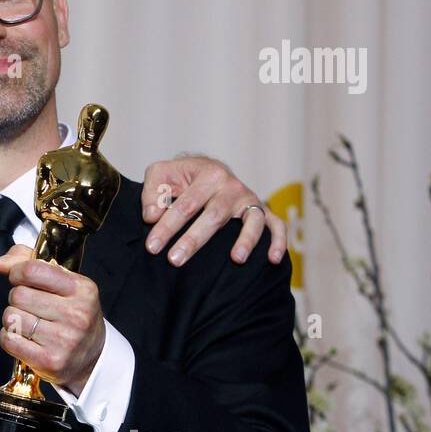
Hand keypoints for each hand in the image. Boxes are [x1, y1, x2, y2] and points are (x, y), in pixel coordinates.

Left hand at [0, 245, 104, 393]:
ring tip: (31, 324)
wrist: (89, 359)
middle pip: (18, 295)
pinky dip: (10, 338)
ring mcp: (64, 340)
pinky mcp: (49, 361)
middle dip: (17, 299)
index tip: (20, 278)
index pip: (32, 270)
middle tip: (32, 307)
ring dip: (13, 319)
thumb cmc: (71, 315)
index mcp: (82, 289)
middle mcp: (76, 314)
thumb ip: (28, 262)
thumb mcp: (62, 282)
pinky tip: (25, 339)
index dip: (17, 272)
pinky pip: (8, 340)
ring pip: (10, 317)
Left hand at [141, 156, 287, 266]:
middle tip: (175, 260)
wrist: (209, 172)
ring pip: (250, 221)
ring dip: (246, 240)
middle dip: (193, 239)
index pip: (185, 205)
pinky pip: (276, 226)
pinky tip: (272, 259)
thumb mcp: (161, 175)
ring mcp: (249, 200)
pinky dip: (278, 241)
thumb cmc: (181, 178)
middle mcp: (232, 186)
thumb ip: (152, 192)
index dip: (166, 227)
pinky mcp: (262, 211)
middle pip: (214, 215)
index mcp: (208, 175)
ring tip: (237, 259)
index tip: (152, 247)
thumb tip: (152, 216)